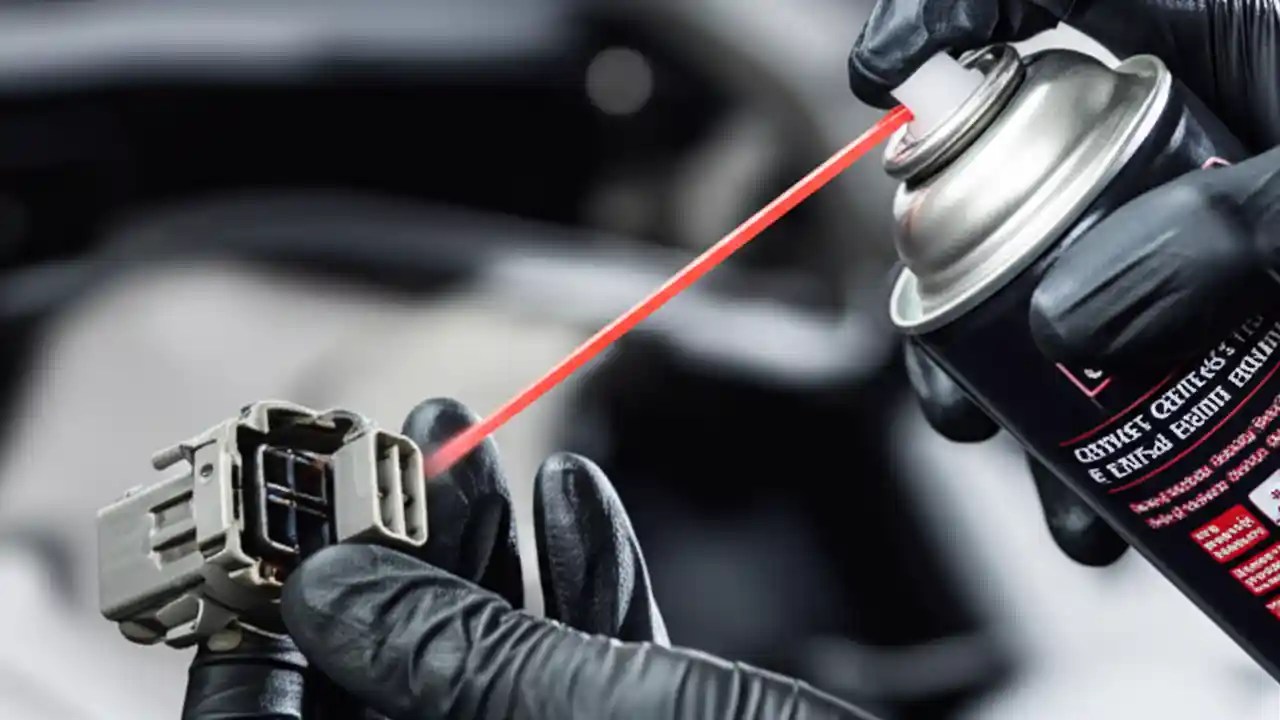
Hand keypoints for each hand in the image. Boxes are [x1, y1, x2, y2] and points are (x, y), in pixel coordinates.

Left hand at [280, 398, 881, 719]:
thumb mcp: (614, 712)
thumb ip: (460, 658)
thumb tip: (333, 587)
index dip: (291, 625)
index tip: (294, 515)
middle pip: (406, 674)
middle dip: (399, 552)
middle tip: (388, 446)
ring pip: (503, 657)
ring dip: (489, 542)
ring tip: (470, 441)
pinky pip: (595, 664)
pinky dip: (583, 575)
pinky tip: (578, 494)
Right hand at [860, 0, 1279, 566]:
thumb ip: (1228, 233)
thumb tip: (1076, 316)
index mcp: (1214, 11)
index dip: (938, 19)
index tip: (883, 89)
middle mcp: (1202, 102)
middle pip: (1024, 174)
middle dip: (969, 295)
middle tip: (958, 380)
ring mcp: (1221, 195)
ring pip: (1083, 278)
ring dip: (1052, 397)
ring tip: (1067, 500)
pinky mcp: (1249, 274)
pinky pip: (1161, 336)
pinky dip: (1139, 416)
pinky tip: (1144, 490)